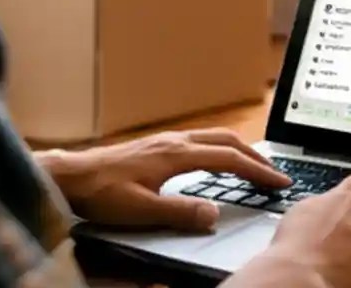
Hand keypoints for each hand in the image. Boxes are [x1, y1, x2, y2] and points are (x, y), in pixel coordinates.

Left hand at [39, 129, 290, 232]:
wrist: (71, 175)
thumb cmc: (101, 193)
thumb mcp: (140, 209)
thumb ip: (179, 212)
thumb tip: (214, 213)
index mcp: (177, 154)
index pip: (229, 159)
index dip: (258, 171)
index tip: (279, 182)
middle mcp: (177, 141)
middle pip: (228, 141)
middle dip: (256, 157)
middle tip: (275, 175)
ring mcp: (168, 140)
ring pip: (215, 137)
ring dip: (240, 150)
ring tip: (255, 166)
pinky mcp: (159, 145)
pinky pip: (202, 140)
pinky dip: (222, 149)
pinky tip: (218, 161)